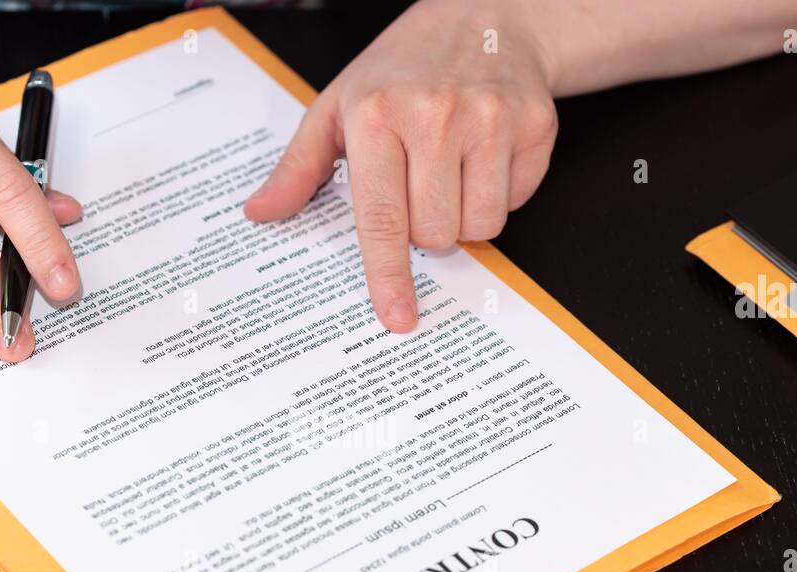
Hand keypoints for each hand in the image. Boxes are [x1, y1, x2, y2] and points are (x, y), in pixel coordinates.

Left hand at [244, 0, 558, 332]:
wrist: (485, 17)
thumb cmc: (402, 71)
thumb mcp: (339, 107)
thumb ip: (300, 167)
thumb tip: (262, 213)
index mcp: (377, 115)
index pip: (381, 218)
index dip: (388, 275)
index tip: (396, 316)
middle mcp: (435, 116)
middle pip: (434, 234)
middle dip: (425, 228)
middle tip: (420, 186)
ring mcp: (490, 119)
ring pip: (480, 227)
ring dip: (464, 215)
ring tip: (452, 171)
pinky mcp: (534, 124)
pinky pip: (514, 202)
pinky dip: (499, 192)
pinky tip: (486, 154)